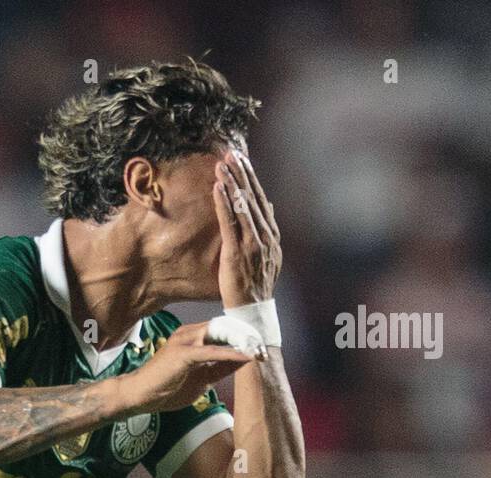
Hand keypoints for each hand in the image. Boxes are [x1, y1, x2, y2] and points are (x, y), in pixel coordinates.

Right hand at [122, 322, 255, 413]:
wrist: (140, 396)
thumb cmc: (166, 388)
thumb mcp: (201, 379)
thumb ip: (219, 369)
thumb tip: (241, 363)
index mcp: (192, 336)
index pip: (223, 330)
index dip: (243, 336)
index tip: (260, 346)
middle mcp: (189, 333)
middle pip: (226, 327)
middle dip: (247, 336)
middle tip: (265, 347)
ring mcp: (185, 341)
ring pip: (222, 335)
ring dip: (243, 342)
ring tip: (260, 351)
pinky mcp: (183, 353)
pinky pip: (213, 351)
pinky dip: (232, 354)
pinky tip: (247, 357)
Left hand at [215, 150, 281, 307]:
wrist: (253, 311)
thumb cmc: (254, 284)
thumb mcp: (265, 254)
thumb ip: (265, 229)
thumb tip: (267, 205)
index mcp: (271, 235)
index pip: (260, 200)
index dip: (251, 179)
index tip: (241, 160)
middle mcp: (265, 236)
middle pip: (253, 198)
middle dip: (242, 174)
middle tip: (231, 153)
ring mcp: (253, 244)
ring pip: (243, 206)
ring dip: (233, 183)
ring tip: (223, 164)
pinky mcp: (238, 253)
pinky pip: (231, 223)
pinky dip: (224, 204)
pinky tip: (218, 188)